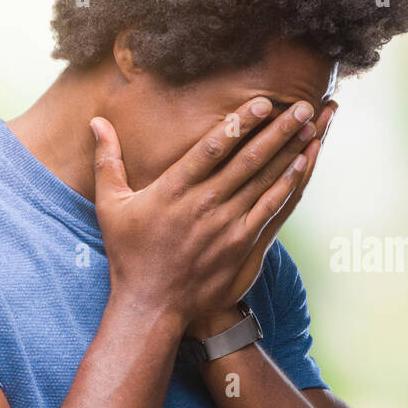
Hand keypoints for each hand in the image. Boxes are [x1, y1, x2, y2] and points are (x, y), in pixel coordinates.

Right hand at [89, 97, 316, 327]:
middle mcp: (204, 203)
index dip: (239, 122)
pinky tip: (303, 165)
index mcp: (174, 188)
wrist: (152, 305)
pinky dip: (289, 185)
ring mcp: (226, 224)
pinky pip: (271, 208)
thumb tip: (96, 121)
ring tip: (311, 127)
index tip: (261, 102)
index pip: (213, 147)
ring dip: (290, 152)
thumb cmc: (129, 254)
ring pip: (265, 180)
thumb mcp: (111, 205)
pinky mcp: (242, 243)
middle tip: (301, 107)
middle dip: (277, 130)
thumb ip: (108, 160)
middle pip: (248, 159)